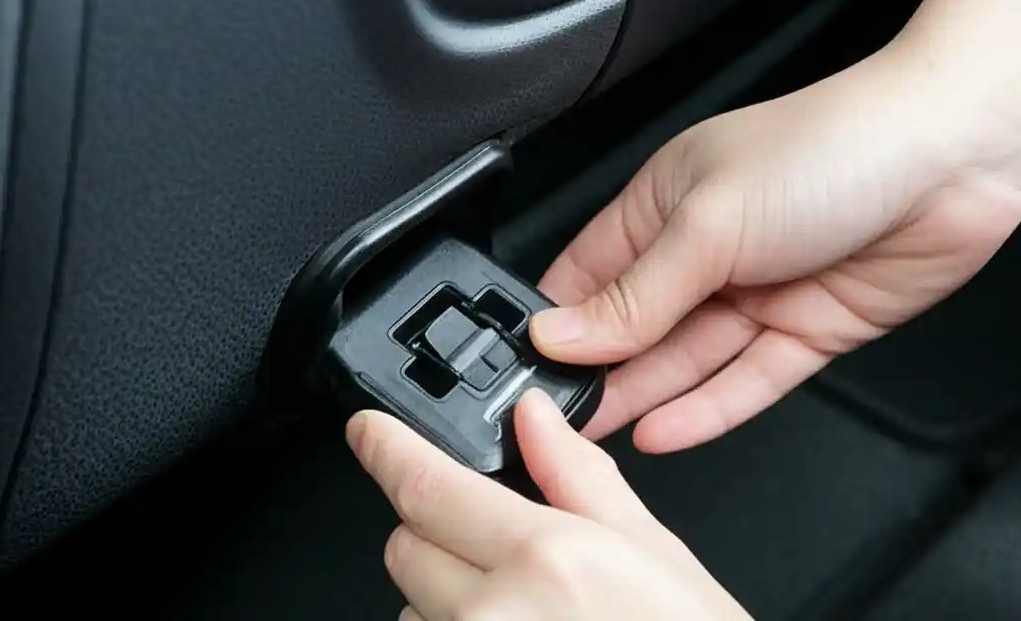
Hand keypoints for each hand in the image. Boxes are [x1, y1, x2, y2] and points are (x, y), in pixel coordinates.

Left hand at [347, 388, 751, 620]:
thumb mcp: (652, 552)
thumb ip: (579, 477)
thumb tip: (535, 419)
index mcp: (547, 558)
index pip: (424, 487)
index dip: (385, 448)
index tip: (368, 432)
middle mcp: (494, 615)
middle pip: (406, 545)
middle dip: (440, 531)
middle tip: (506, 547)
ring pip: (414, 608)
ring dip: (450, 599)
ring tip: (529, 614)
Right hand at [531, 46, 1020, 452]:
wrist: (956, 153)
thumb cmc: (832, 146)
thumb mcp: (707, 223)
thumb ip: (635, 294)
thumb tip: (561, 332)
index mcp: (665, 203)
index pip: (587, 274)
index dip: (556, 323)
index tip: (524, 368)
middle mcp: (706, 251)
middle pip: (634, 328)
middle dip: (597, 371)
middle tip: (555, 417)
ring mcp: (757, 293)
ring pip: (686, 361)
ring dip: (643, 397)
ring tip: (596, 432)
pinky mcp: (806, 329)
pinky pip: (746, 381)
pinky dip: (707, 409)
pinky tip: (663, 431)